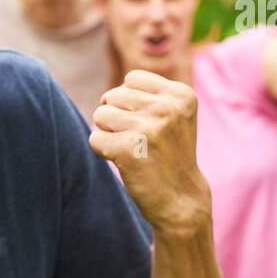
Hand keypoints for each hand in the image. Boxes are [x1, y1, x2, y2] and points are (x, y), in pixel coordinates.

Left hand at [90, 69, 211, 236]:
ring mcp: (148, 127)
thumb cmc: (170, 153)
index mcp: (181, 94)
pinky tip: (125, 162)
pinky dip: (104, 150)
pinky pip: (95, 138)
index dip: (129, 101)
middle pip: (113, 96)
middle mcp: (167, 107)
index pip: (132, 79)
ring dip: (109, 133)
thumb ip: (148, 94)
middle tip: (139, 140)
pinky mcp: (129, 148)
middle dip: (117, 117)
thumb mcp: (174, 115)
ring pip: (101, 114)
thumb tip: (107, 96)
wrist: (180, 198)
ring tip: (132, 149)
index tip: (147, 122)